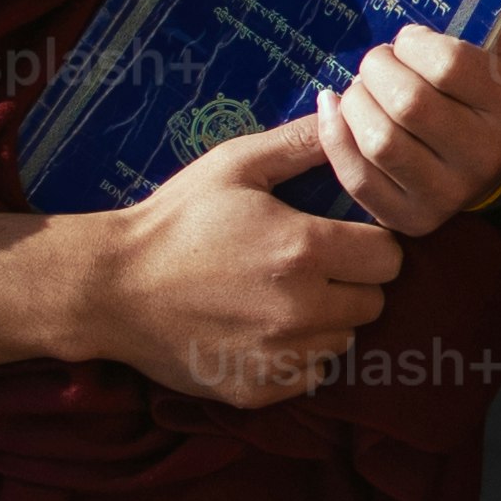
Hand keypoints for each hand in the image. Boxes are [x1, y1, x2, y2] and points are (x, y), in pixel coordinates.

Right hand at [65, 118, 404, 406]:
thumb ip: (301, 142)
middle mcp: (301, 311)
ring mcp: (279, 357)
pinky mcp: (257, 391)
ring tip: (283, 296)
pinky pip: (309, 375)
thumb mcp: (235, 164)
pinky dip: (297, 356)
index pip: (389, 257)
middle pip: (374, 302)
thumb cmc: (176, 218)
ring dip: (327, 320)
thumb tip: (347, 109)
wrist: (111, 288)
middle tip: (312, 266)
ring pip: (344, 340)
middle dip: (353, 282)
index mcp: (305, 251)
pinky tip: (263, 329)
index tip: (342, 236)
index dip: (370, 242)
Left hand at [320, 0, 500, 234]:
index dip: (416, 44)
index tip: (407, 36)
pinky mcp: (412, 218)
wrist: (489, 160)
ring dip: (355, 103)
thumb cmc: (482, 83)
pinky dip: (334, 139)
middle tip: (375, 60)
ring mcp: (449, 193)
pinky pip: (359, 180)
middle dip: (378, 71)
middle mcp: (485, 153)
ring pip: (380, 142)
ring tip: (359, 86)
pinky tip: (333, 109)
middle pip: (409, 106)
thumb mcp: (497, 33)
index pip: (452, 65)